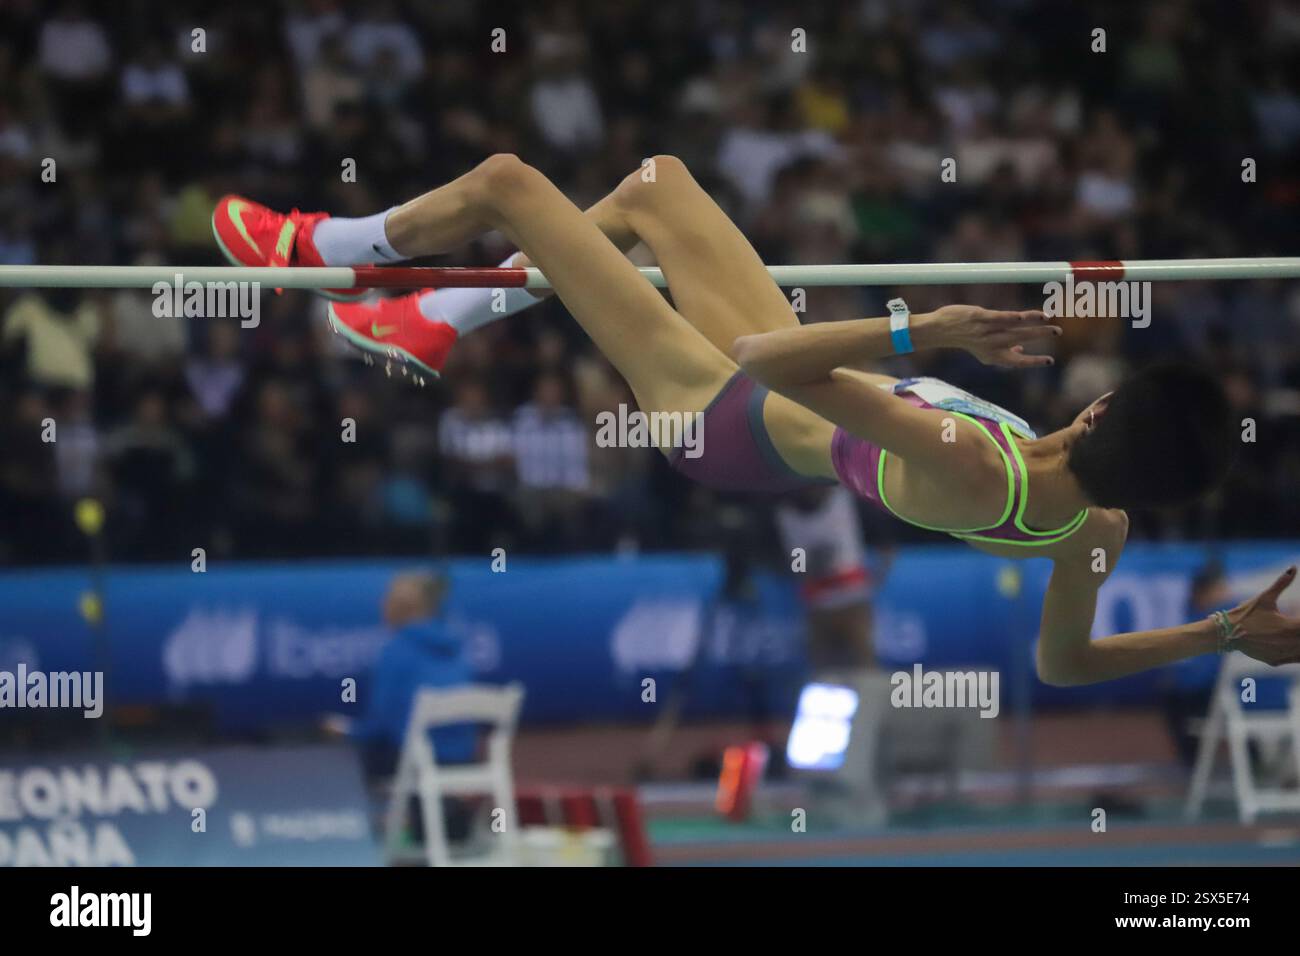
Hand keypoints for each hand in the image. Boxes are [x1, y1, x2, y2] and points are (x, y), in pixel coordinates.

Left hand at [924, 305, 1060, 368]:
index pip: (1018, 361)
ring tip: (1049, 320)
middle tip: (1057, 332)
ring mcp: (987, 331)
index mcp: (994, 356)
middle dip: (1041, 336)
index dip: (1034, 361)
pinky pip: (999, 318)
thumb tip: (1021, 348)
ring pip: (1014, 328)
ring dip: (1033, 324)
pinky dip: (1011, 318)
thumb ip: (1002, 351)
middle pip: (1022, 339)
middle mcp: (992, 345)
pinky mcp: (980, 317)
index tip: (1050, 361)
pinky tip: (1022, 317)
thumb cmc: (965, 338)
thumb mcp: (983, 350)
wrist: (939, 330)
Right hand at [1225, 566, 1299, 665]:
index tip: (1298, 615)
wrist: (1225, 632)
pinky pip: (1294, 660)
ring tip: (1294, 634)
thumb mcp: (1264, 597)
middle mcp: (1289, 642)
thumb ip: (1282, 583)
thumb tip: (1293, 567)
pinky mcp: (1275, 661)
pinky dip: (1297, 654)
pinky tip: (1294, 646)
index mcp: (1291, 627)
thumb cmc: (1246, 613)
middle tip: (1296, 625)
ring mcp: (1282, 654)